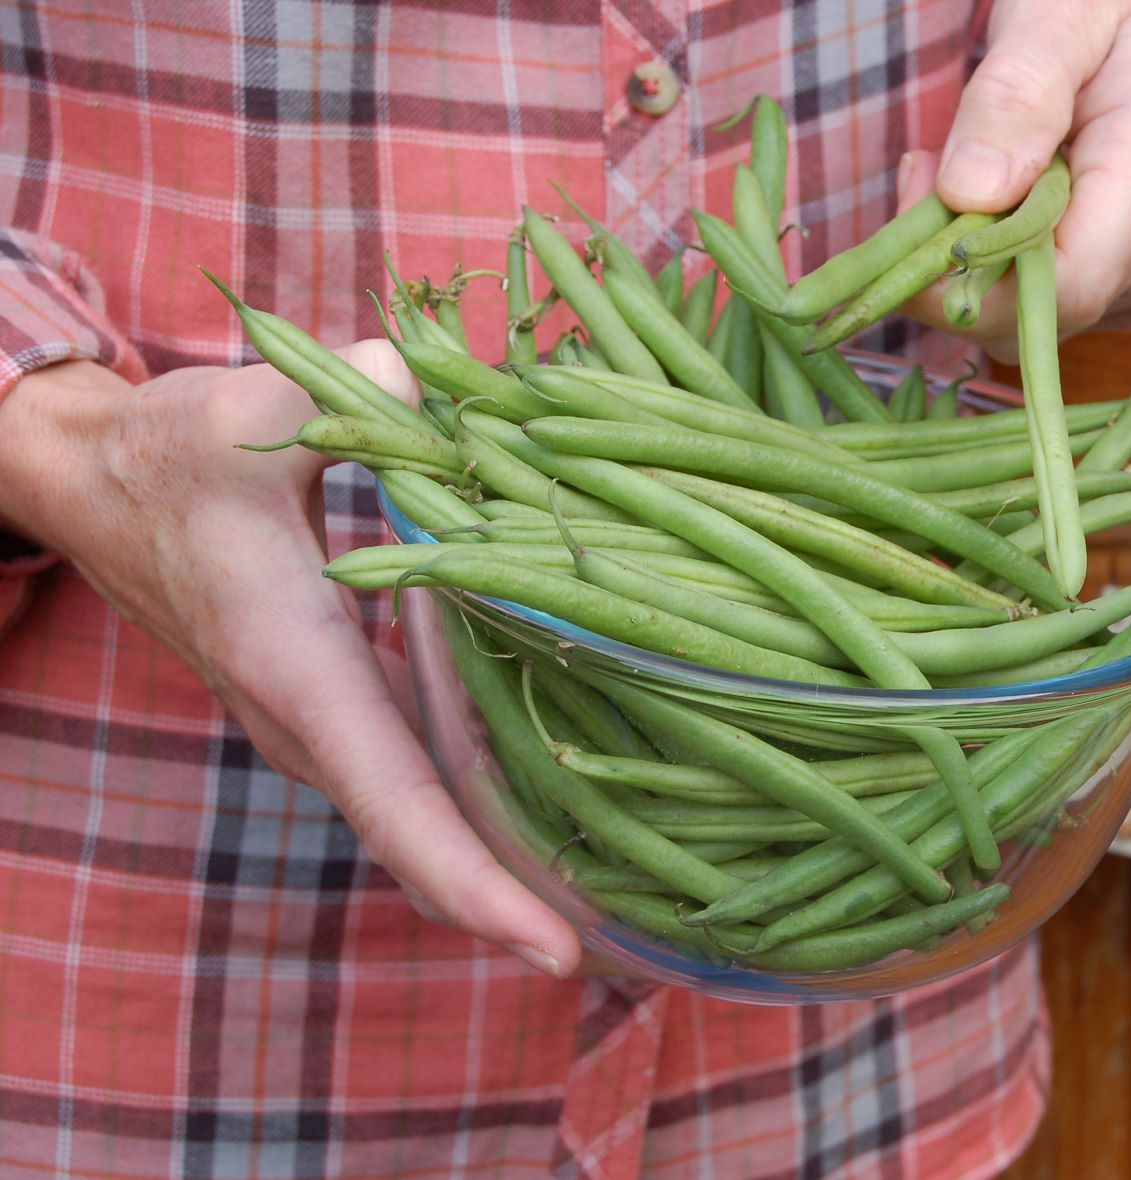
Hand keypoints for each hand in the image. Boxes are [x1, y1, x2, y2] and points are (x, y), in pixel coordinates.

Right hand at [0, 351, 588, 978]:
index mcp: (297, 668)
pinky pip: (422, 778)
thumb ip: (338, 392)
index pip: (398, 801)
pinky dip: (487, 810)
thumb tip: (422, 372)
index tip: (556, 948)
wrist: (96, 491)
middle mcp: (313, 721)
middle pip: (428, 843)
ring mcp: (325, 724)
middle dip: (520, 907)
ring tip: (631, 896)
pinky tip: (568, 809)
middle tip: (642, 945)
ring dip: (511, 867)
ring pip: (428, 820)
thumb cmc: (165, 457)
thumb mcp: (241, 409)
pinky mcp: (339, 708)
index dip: (479, 884)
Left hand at [901, 0, 1130, 359]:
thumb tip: (970, 193)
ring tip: (973, 172)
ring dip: (980, 264)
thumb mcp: (1056, 15)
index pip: (1066, 288)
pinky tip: (1010, 203)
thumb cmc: (1112, 2)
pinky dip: (1009, 270)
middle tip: (925, 173)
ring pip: (1039, 318)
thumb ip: (1013, 99)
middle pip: (1044, 312)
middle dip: (962, 265)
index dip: (973, 286)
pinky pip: (1054, 309)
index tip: (910, 235)